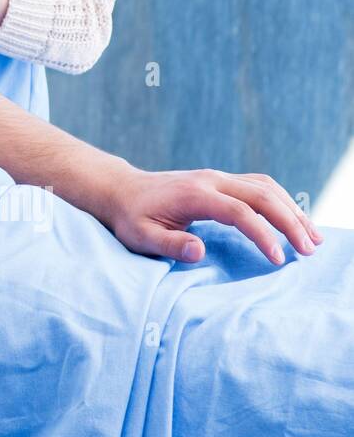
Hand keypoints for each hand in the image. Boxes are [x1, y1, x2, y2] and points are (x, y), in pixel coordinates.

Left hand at [97, 168, 323, 265]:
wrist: (122, 190)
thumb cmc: (131, 217)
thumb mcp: (140, 236)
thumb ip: (169, 244)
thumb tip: (201, 252)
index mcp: (194, 194)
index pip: (240, 212)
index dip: (263, 234)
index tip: (279, 259)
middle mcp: (211, 180)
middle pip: (262, 195)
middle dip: (290, 221)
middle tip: (310, 250)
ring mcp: (218, 177)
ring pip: (266, 187)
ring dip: (292, 209)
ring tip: (313, 238)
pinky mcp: (221, 180)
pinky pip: (259, 186)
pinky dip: (282, 201)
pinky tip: (294, 220)